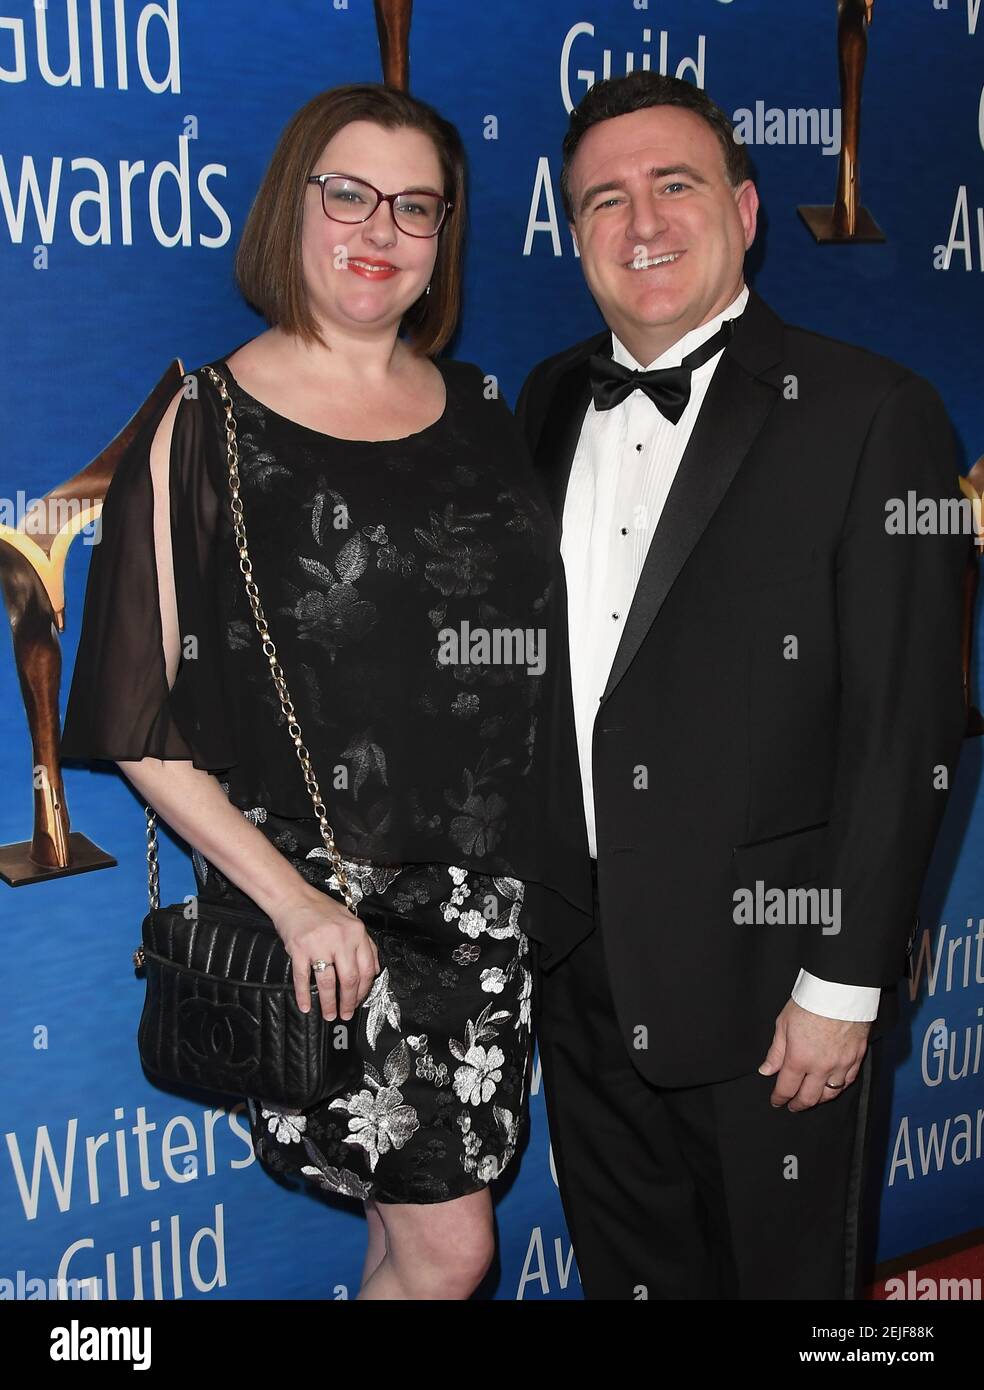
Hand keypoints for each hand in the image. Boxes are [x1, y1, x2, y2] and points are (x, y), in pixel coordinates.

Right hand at [271, 884, 380, 1021]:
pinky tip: (306, 1005)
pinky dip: (304, 994)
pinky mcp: (299, 949)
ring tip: (329, 1015)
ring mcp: (318, 945)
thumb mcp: (350, 920)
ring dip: (329, 1003)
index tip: (360, 1001)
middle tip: (347, 1014)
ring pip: (328, 982)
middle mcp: (340, 939)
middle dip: (349, 1002)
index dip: (364, 990)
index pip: (367, 968)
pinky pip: (302, 977)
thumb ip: (364, 943)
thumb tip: (374, 968)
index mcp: (356, 932)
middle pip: (350, 979)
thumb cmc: (321, 909)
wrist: (293, 897)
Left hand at [758, 998, 870, 1111]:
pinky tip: (832, 1087)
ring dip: (819, 1099)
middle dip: (798, 1104)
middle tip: (792, 1106)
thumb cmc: (809, 1003)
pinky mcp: (857, 1058)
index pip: (787, 1088)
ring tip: (811, 1099)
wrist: (840, 991)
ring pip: (830, 1094)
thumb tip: (766, 1070)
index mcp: (799, 1059)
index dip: (780, 1097)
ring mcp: (841, 1064)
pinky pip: (848, 1081)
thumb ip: (776, 1052)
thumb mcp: (784, 1024)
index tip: (776, 1101)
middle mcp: (821, 1067)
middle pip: (809, 1097)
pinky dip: (839, 1088)